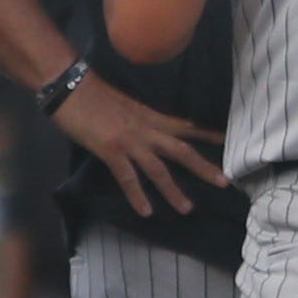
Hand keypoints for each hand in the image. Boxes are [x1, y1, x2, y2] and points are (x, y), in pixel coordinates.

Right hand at [54, 71, 228, 218]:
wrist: (69, 85)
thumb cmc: (92, 93)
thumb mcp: (125, 105)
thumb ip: (140, 120)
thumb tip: (149, 131)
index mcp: (150, 116)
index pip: (186, 126)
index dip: (207, 135)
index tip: (228, 141)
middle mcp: (146, 129)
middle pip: (182, 150)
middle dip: (204, 167)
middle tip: (225, 182)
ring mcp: (129, 140)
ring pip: (159, 169)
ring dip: (174, 190)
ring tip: (188, 208)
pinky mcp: (111, 149)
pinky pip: (128, 177)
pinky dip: (137, 195)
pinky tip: (146, 212)